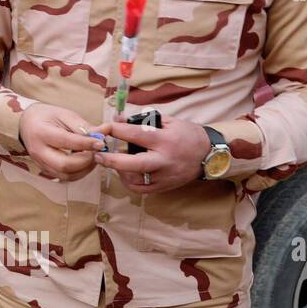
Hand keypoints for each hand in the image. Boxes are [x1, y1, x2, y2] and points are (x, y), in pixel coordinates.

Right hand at [18, 104, 103, 181]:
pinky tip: (85, 162)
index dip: (86, 144)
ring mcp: (41, 163)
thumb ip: (83, 125)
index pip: (66, 141)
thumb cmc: (46, 116)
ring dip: (85, 169)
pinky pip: (65, 177)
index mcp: (41, 132)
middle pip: (65, 165)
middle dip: (86, 160)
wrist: (26, 124)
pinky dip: (79, 172)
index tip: (101, 143)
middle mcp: (39, 151)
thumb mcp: (64, 114)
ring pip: (66, 175)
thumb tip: (103, 133)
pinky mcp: (45, 170)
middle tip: (97, 152)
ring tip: (93, 156)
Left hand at [93, 116, 210, 193]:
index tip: (102, 128)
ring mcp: (164, 176)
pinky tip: (124, 172)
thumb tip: (118, 119)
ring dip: (118, 170)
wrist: (210, 155)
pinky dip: (128, 181)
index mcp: (165, 140)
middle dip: (111, 159)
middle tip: (96, 154)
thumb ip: (142, 120)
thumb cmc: (187, 134)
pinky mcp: (164, 187)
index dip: (116, 131)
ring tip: (111, 161)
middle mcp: (164, 160)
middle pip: (132, 164)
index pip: (135, 135)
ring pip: (134, 179)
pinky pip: (140, 188)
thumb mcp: (168, 121)